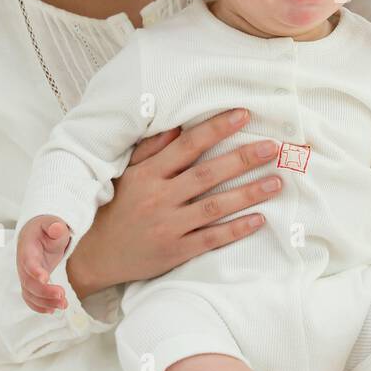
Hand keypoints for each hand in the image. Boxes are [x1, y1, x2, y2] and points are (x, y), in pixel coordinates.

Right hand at [17, 215, 72, 313]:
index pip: (28, 261)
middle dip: (44, 291)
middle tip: (62, 296)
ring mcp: (26, 275)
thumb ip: (54, 226)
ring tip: (63, 305)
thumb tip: (57, 228)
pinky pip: (31, 298)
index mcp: (27, 248)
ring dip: (45, 302)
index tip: (44, 278)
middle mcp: (23, 264)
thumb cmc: (45, 229)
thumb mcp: (51, 223)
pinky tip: (52, 310)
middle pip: (28, 282)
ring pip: (30, 293)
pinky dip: (39, 306)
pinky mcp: (30, 283)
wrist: (36, 234)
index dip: (34, 270)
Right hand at [65, 109, 282, 300]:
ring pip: (215, 207)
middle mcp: (159, 198)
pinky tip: (259, 219)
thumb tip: (178, 124)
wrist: (93, 255)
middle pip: (208, 174)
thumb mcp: (127, 174)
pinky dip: (236, 229)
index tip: (244, 115)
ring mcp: (168, 226)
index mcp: (147, 174)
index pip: (188, 145)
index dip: (217, 128)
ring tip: (276, 181)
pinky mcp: (175, 252)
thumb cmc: (114, 209)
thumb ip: (151, 149)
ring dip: (248, 193)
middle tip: (272, 147)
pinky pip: (211, 239)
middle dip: (243, 158)